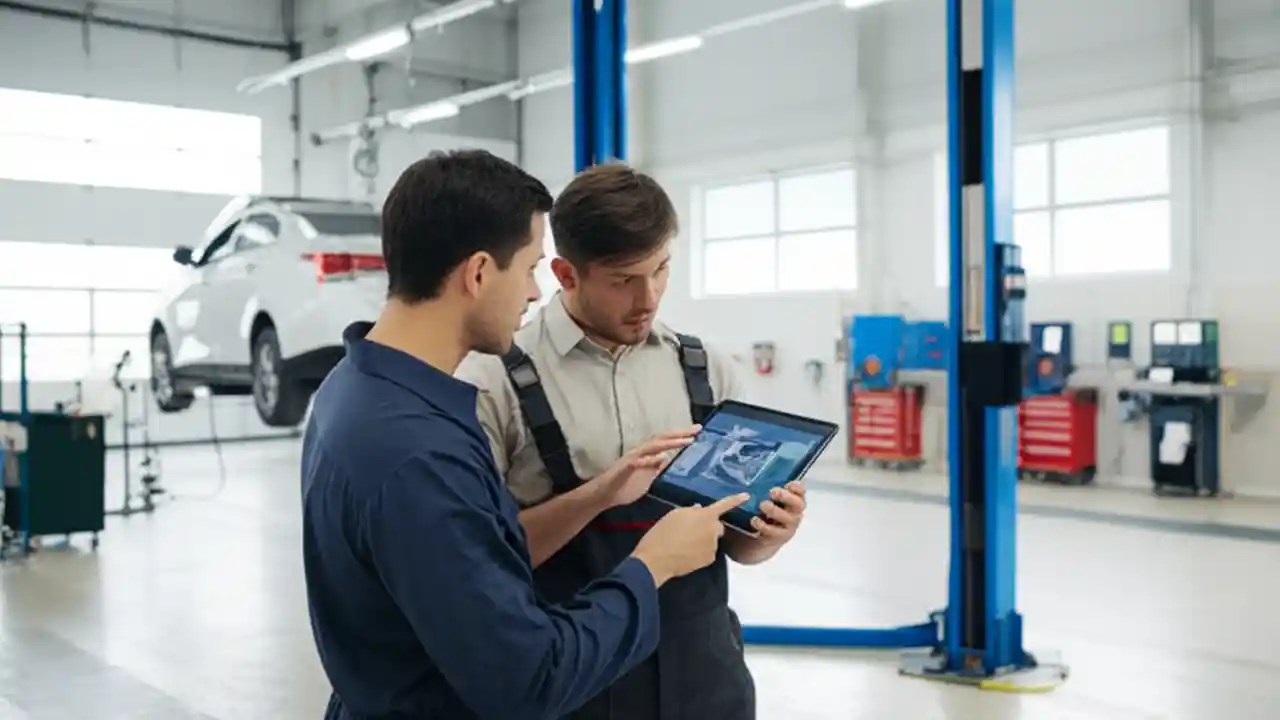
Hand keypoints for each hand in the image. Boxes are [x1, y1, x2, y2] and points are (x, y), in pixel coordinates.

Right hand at [591, 426, 699, 508]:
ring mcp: (633, 458)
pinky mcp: (624, 467)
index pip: (666, 442)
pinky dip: (649, 459)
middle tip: (697, 429)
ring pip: (652, 446)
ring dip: (669, 442)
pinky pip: (638, 461)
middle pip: (662, 438)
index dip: (681, 436)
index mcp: (647, 455)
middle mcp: (641, 452)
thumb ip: (655, 469)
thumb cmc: (624, 487)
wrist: (604, 496)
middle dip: (680, 433)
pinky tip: (661, 457)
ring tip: (685, 440)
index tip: (698, 431)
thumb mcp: (646, 478)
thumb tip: (666, 459)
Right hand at [631, 493, 749, 586]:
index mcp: (705, 515)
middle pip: (717, 526)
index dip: (736, 499)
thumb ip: (691, 511)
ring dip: (703, 540)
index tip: (747, 496)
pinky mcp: (710, 559)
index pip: (724, 505)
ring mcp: (713, 545)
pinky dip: (701, 552)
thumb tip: (699, 511)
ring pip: (712, 540)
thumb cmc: (663, 532)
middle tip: (690, 530)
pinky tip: (686, 554)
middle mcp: (713, 529)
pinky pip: (708, 552)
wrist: (657, 558)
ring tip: (684, 544)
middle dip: (708, 527)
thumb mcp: (675, 515)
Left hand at [748, 481, 806, 545]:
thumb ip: (765, 491)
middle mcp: (795, 513)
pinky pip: (775, 532)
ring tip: (762, 505)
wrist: (760, 536)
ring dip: (775, 510)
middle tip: (772, 492)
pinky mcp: (780, 538)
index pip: (801, 492)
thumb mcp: (766, 499)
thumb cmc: (766, 511)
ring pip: (789, 519)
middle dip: (786, 497)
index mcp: (794, 500)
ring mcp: (789, 526)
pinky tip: (755, 520)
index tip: (787, 484)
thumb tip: (750, 488)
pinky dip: (764, 526)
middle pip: (799, 504)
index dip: (797, 487)